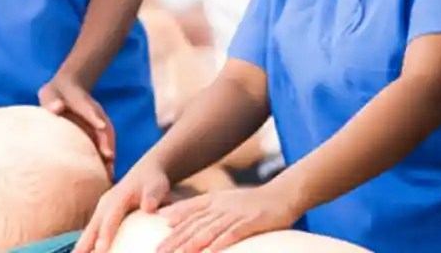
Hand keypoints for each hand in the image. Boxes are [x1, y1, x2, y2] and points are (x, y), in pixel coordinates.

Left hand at [39, 75, 116, 176]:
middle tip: (110, 160)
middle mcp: (97, 117)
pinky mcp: (95, 135)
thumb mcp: (51, 93)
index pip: (91, 111)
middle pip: (106, 131)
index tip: (101, 127)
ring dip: (109, 156)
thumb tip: (56, 108)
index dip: (96, 119)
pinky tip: (104, 176)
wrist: (66, 91)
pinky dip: (104, 161)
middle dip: (108, 144)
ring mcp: (98, 126)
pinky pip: (102, 148)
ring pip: (107, 141)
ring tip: (110, 175)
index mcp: (85, 105)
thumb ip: (53, 100)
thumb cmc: (56, 94)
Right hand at [73, 164, 171, 252]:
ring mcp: (101, 211)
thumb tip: (149, 208)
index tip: (101, 249)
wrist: (144, 173)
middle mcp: (105, 205)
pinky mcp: (101, 217)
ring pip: (89, 231)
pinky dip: (86, 244)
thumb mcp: (156, 185)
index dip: (105, 234)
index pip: (110, 218)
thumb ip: (153, 196)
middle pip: (92, 227)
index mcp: (118, 198)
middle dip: (85, 244)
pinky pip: (92, 232)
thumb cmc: (152, 182)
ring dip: (82, 246)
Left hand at [155, 185, 302, 252]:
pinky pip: (235, 232)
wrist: (284, 194)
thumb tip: (169, 219)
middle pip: (196, 224)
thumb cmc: (253, 202)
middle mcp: (223, 206)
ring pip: (212, 229)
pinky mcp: (253, 221)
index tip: (157, 245)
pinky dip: (223, 242)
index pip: (189, 215)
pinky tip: (213, 250)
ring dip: (195, 242)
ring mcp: (238, 213)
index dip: (172, 230)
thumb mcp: (224, 201)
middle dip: (177, 240)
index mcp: (215, 200)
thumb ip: (200, 209)